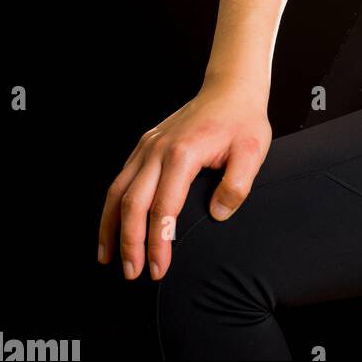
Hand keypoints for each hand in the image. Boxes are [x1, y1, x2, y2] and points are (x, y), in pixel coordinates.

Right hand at [97, 81, 272, 282]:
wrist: (230, 88)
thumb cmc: (242, 120)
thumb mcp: (252, 151)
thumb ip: (237, 185)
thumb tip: (217, 214)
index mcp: (183, 153)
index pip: (164, 208)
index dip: (158, 242)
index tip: (159, 269)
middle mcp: (158, 149)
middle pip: (133, 203)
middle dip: (129, 242)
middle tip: (132, 272)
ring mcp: (148, 145)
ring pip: (118, 190)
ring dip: (110, 226)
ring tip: (109, 258)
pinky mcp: (145, 144)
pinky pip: (121, 178)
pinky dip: (112, 205)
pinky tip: (111, 225)